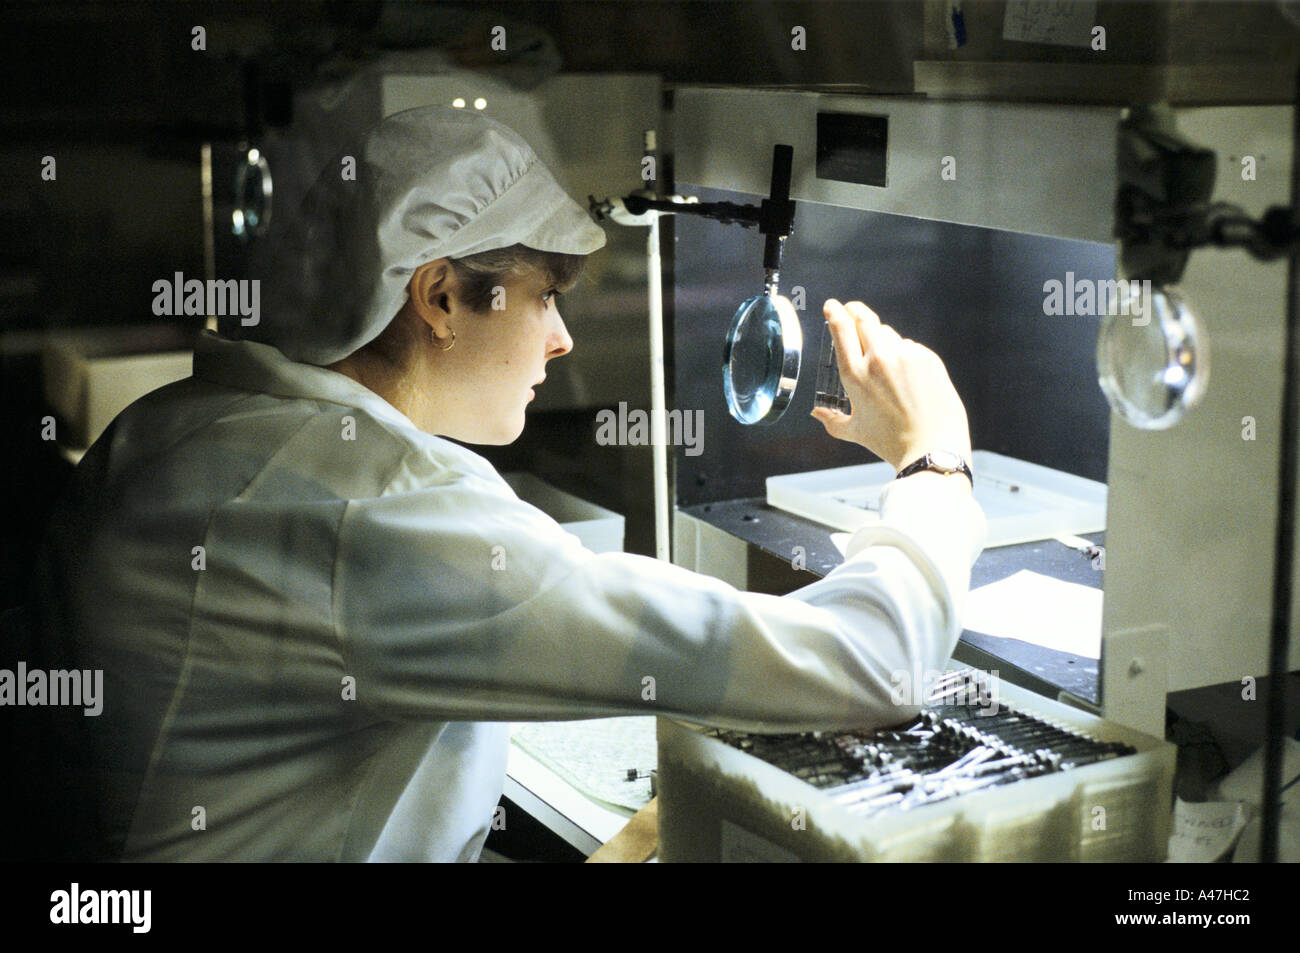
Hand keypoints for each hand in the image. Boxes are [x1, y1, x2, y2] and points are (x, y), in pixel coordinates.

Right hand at [810, 299, 971, 470]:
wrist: (931, 447)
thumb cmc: (891, 442)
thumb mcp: (855, 432)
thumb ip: (831, 420)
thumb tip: (816, 414)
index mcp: (855, 375)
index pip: (841, 329)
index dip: (836, 313)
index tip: (833, 306)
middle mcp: (878, 359)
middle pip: (864, 319)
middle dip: (856, 311)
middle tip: (853, 309)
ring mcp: (905, 355)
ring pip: (888, 333)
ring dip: (882, 339)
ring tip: (885, 363)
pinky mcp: (927, 357)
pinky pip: (910, 347)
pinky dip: (905, 355)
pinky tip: (907, 376)